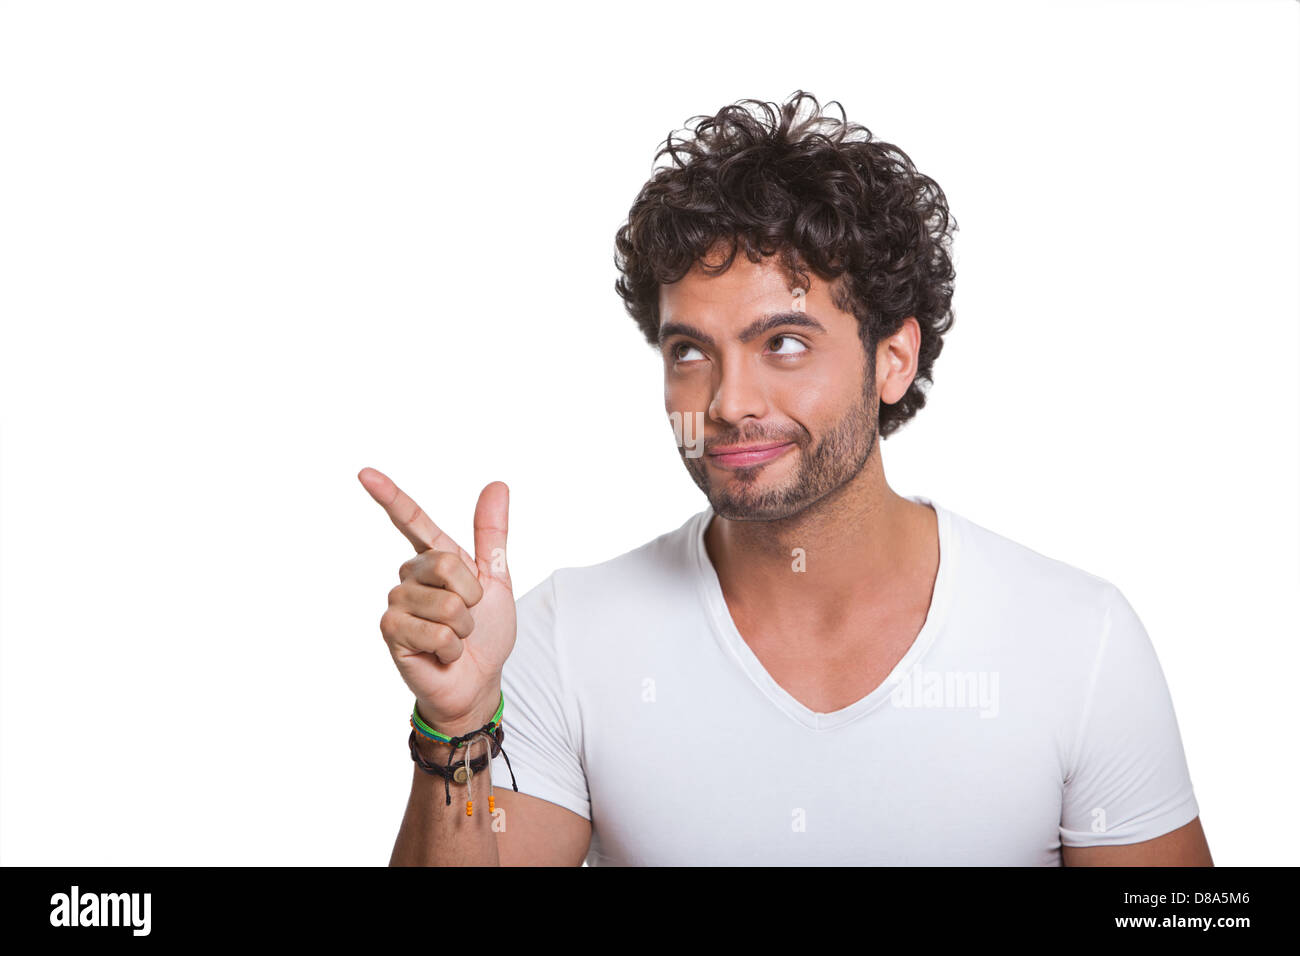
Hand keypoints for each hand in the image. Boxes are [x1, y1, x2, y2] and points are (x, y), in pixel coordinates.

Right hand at [358, 467, 514, 732]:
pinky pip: (435, 630)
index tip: (365, 473)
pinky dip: (450, 647)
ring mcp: (397, 602)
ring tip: (454, 638)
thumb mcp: (497, 579)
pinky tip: (442, 654)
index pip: (411, 520)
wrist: (477, 680)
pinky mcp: (390, 630)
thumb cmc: (485, 633)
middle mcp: (411, 576)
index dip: (390, 496)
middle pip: (446, 564)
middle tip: (468, 618)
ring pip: (445, 603)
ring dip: (463, 627)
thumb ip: (492, 534)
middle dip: (472, 596)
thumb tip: (497, 484)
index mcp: (435, 559)